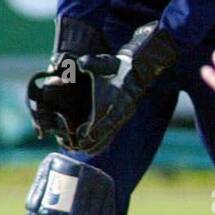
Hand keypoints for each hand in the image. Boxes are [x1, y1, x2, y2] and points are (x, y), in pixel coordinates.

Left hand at [69, 22, 177, 155]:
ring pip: (110, 135)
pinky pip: (113, 132)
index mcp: (115, 100)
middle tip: (78, 148)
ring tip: (84, 151)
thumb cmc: (117, 66)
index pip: (106, 119)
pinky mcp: (122, 117)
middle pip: (107, 132)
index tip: (84, 137)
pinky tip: (95, 148)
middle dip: (93, 141)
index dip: (95, 130)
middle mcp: (120, 111)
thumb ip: (90, 63)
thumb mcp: (103, 63)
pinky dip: (104, 141)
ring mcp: (122, 115)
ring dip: (98, 144)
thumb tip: (81, 63)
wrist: (137, 69)